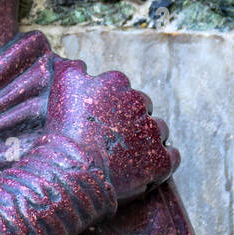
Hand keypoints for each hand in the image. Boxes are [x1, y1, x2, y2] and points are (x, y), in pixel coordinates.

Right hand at [47, 57, 178, 202]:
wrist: (71, 172)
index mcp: (115, 82)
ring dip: (147, 141)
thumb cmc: (63, 133)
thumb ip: (70, 70)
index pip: (120, 87)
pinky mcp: (161, 159)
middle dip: (132, 121)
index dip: (111, 105)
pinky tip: (147, 170)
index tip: (99, 120)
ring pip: (159, 131)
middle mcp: (138, 101)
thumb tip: (76, 62)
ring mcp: (152, 130)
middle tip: (113, 139)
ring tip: (128, 158)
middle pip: (143, 107)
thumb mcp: (61, 90)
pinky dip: (162, 162)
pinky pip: (172, 156)